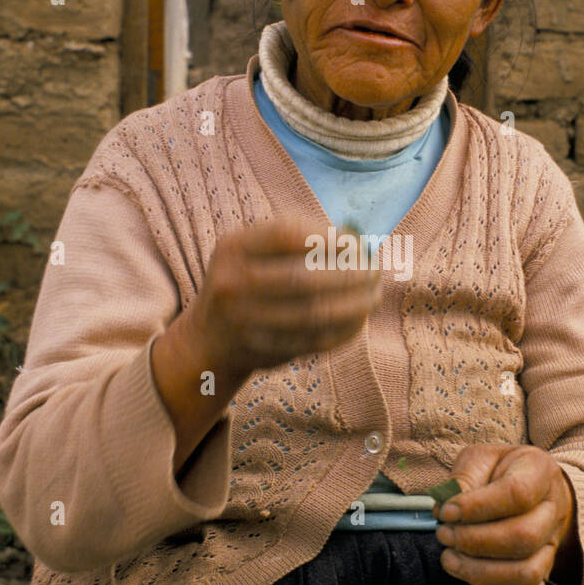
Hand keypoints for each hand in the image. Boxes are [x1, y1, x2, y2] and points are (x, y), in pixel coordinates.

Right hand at [185, 214, 382, 380]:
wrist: (209, 338)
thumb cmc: (245, 281)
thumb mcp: (252, 251)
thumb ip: (295, 240)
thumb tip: (356, 238)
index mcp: (233, 248)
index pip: (287, 234)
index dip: (329, 237)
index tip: (357, 242)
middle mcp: (233, 283)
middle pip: (304, 277)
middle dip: (350, 274)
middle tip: (375, 271)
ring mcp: (245, 321)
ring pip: (314, 313)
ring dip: (355, 305)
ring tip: (375, 296)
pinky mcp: (262, 351)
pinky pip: (314, 341)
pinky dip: (344, 330)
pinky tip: (359, 319)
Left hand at [433, 442, 580, 584]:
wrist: (531, 489)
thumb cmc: (498, 472)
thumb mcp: (480, 459)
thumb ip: (465, 477)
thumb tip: (447, 508)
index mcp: (539, 473)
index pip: (517, 494)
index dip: (477, 507)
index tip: (446, 512)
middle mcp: (552, 512)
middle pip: (523, 538)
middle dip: (474, 541)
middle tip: (445, 535)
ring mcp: (550, 549)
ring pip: (526, 574)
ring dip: (480, 573)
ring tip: (450, 559)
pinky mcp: (542, 578)